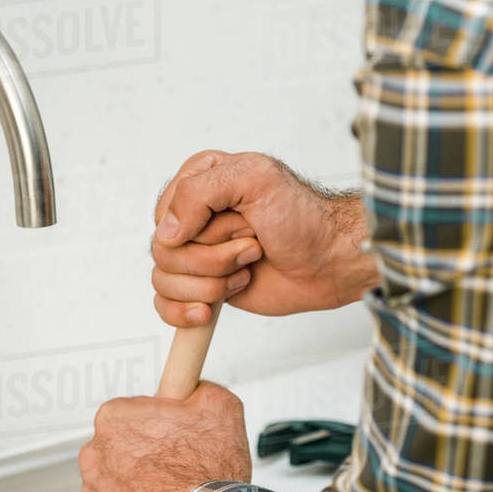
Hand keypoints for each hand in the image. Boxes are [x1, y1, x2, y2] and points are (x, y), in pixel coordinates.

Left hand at [79, 382, 251, 491]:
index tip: (172, 434)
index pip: (130, 412)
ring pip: (114, 481)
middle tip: (176, 466)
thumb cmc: (208, 476)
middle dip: (143, 455)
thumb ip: (200, 389)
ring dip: (136, 485)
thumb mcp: (221, 409)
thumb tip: (195, 388)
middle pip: (119, 447)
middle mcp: (94, 453)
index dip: (156, 423)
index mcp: (115, 418)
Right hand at [151, 151, 378, 325]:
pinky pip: (163, 304)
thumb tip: (167, 233)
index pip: (164, 213)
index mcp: (199, 181)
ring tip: (246, 271)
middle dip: (213, 259)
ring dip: (210, 284)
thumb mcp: (254, 180)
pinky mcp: (200, 286)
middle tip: (252, 249)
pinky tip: (210, 309)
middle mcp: (193, 218)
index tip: (241, 223)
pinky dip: (185, 311)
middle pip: (163, 251)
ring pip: (164, 279)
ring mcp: (196, 254)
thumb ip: (199, 192)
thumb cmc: (303, 218)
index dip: (199, 228)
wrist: (329, 261)